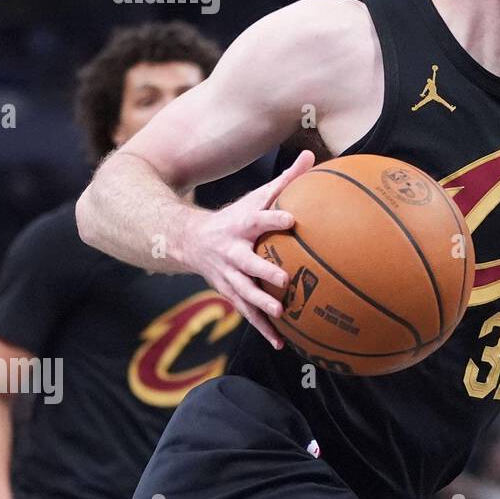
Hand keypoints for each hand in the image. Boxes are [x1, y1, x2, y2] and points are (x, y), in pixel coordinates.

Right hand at [179, 150, 314, 348]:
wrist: (188, 240)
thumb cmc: (235, 216)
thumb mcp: (256, 196)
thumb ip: (285, 179)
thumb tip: (311, 154)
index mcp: (241, 225)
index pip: (258, 219)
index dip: (273, 218)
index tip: (292, 219)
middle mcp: (232, 252)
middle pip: (248, 262)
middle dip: (264, 271)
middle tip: (284, 279)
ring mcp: (228, 275)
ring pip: (244, 292)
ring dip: (261, 305)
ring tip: (280, 314)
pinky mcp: (229, 292)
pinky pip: (247, 313)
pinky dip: (262, 329)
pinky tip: (282, 343)